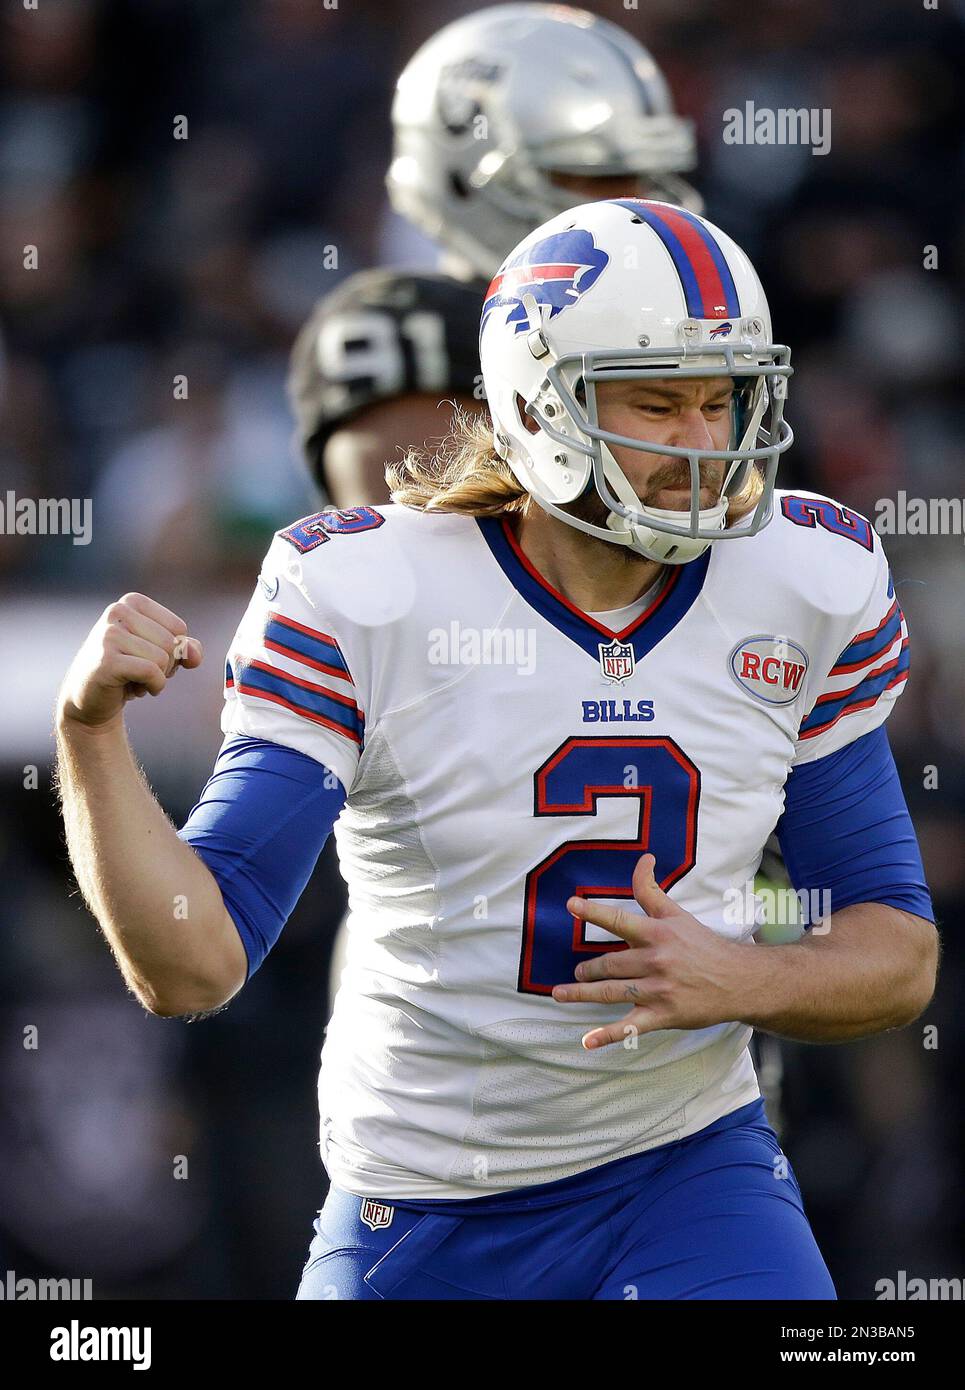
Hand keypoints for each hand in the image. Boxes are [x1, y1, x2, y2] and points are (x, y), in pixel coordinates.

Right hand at [57, 592, 203, 730]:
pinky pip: (152, 672)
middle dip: (166, 666)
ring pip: (163, 658)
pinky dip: (154, 687)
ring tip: (134, 679)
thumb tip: (195, 654)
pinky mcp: (107, 660)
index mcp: (131, 602)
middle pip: (171, 642)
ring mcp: (109, 635)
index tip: (149, 657)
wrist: (89, 698)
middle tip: (141, 673)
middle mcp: (117, 611)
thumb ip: (184, 648)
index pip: (178, 627)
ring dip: (157, 678)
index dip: (174, 650)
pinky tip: (135, 690)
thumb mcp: (160, 653)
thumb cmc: (128, 670)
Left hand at [552, 853, 744, 1049]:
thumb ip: (652, 890)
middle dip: (587, 969)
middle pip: (610, 963)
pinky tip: (587, 1041)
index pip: (619, 920)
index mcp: (658, 934)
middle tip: (576, 972)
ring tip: (561, 994)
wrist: (738, 981)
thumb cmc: (703, 945)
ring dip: (583, 994)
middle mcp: (656, 961)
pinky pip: (631, 1027)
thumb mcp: (677, 915)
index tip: (571, 906)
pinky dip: (607, 1035)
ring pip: (612, 992)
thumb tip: (643, 858)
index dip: (593, 912)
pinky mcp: (664, 1016)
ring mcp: (658, 991)